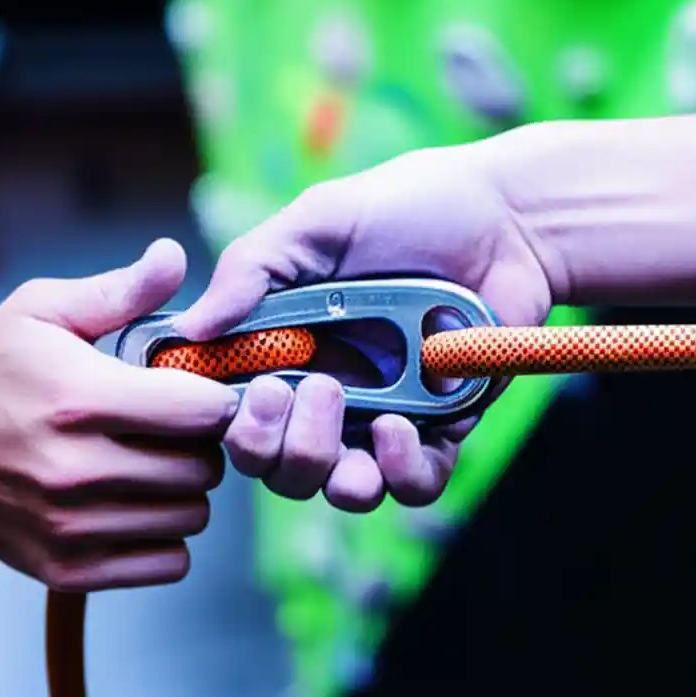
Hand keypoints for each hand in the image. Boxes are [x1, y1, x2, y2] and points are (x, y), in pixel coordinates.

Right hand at [0, 240, 237, 591]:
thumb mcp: (43, 310)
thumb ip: (119, 290)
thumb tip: (175, 256)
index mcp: (82, 399)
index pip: (205, 411)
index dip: (215, 397)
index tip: (197, 392)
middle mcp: (79, 469)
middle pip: (204, 468)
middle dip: (200, 445)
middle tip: (171, 430)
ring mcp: (73, 525)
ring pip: (192, 517)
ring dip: (183, 491)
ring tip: (150, 463)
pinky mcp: (68, 568)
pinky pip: (168, 563)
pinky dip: (164, 537)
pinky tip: (135, 504)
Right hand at [172, 142, 553, 512]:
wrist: (505, 216)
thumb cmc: (406, 207)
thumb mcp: (315, 223)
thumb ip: (251, 269)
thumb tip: (190, 328)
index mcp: (285, 348)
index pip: (233, 413)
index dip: (223, 422)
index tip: (233, 392)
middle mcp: (326, 392)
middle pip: (275, 466)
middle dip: (270, 448)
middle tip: (292, 390)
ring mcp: (383, 416)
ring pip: (338, 488)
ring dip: (324, 468)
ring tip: (336, 408)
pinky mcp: (442, 429)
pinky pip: (414, 485)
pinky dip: (399, 470)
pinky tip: (399, 426)